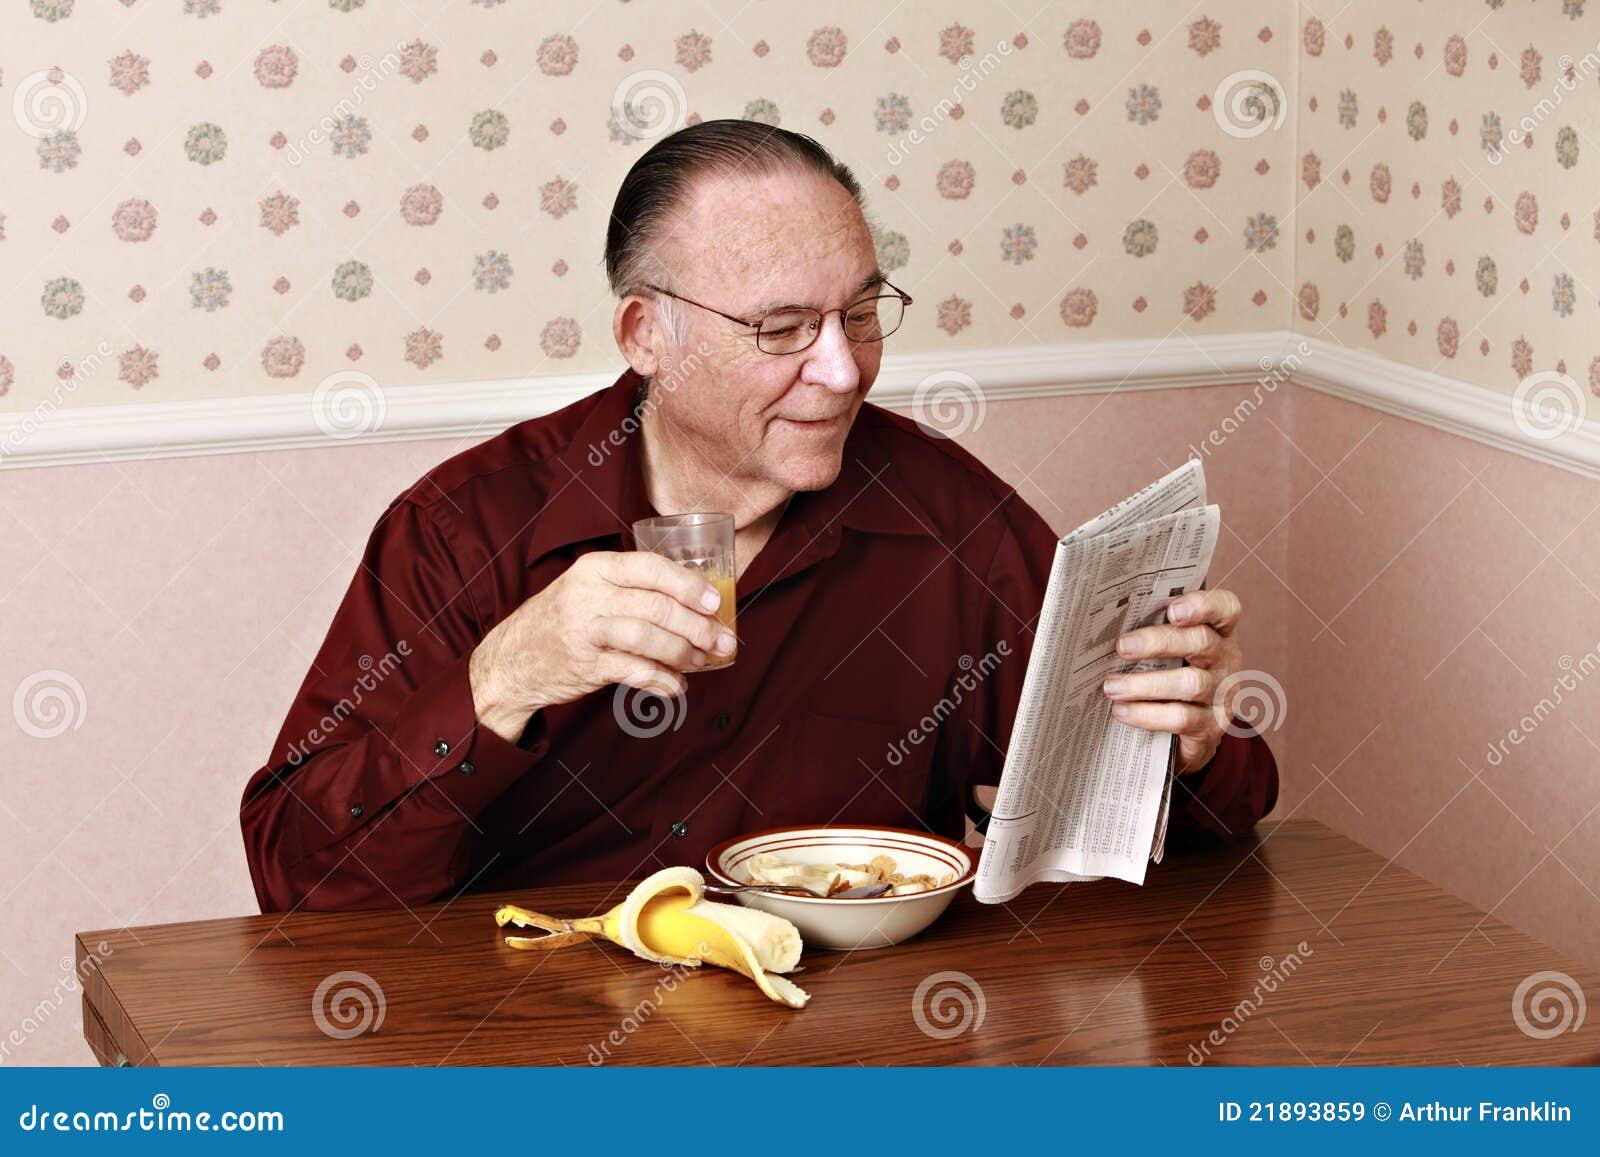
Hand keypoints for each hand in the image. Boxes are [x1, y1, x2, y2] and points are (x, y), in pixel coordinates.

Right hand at [468, 551, 736, 740]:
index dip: (688, 585)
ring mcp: (585, 631)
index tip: (715, 603)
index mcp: (595, 568)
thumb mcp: (588, 588)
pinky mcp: (585, 665)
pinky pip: (634, 672)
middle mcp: (588, 595)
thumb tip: (696, 603)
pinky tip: (676, 685)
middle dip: (697, 626)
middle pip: (656, 607)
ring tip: (701, 662)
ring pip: (648, 639)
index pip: (651, 568)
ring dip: (683, 653)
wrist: (510, 660)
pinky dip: (662, 681)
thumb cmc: (562, 620)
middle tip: (722, 641)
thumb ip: (631, 588)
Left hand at [1100, 588, 1244, 775]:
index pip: (1225, 608)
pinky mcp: (1210, 726)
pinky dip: (1147, 714)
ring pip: (1190, 683)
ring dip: (1144, 684)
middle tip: (1122, 647)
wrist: (1192, 732)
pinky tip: (1121, 711)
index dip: (1204, 605)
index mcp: (1218, 632)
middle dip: (1158, 642)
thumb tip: (1106, 625)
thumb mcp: (1171, 650)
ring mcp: (1221, 694)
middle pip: (1201, 642)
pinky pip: (1181, 718)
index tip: (1173, 609)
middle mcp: (1226, 659)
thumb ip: (1152, 631)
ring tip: (1111, 687)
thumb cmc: (1173, 674)